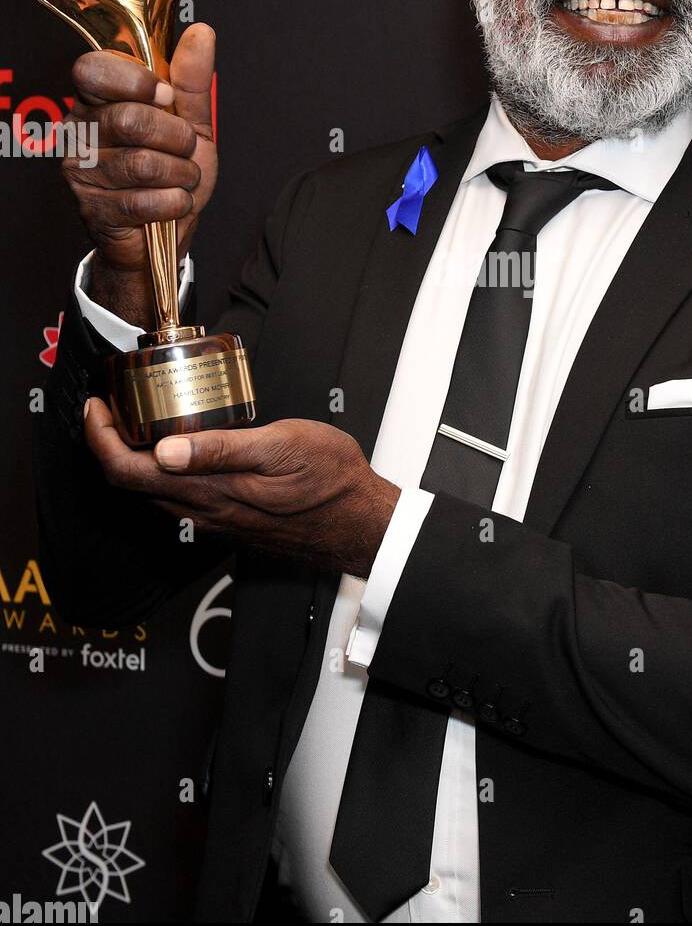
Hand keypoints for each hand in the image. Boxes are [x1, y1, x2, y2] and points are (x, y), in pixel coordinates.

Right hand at [66, 24, 217, 321]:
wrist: (167, 234)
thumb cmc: (172, 175)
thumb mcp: (190, 124)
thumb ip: (192, 82)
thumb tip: (201, 33)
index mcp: (98, 102)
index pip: (93, 71)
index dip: (135, 82)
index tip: (165, 97)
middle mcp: (82, 133)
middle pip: (129, 119)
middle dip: (176, 137)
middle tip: (184, 149)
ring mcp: (83, 172)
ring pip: (142, 163)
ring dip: (180, 174)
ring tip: (181, 178)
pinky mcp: (94, 210)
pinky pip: (145, 201)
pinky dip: (175, 203)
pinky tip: (173, 203)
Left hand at [83, 398, 400, 578]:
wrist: (359, 520)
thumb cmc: (329, 480)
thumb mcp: (280, 447)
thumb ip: (221, 450)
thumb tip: (164, 451)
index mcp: (209, 490)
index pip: (127, 471)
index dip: (100, 438)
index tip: (97, 406)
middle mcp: (203, 510)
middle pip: (131, 483)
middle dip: (110, 443)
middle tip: (113, 405)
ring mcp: (214, 518)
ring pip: (152, 491)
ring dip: (134, 457)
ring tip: (139, 418)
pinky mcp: (227, 518)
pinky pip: (178, 496)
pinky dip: (161, 469)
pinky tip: (179, 447)